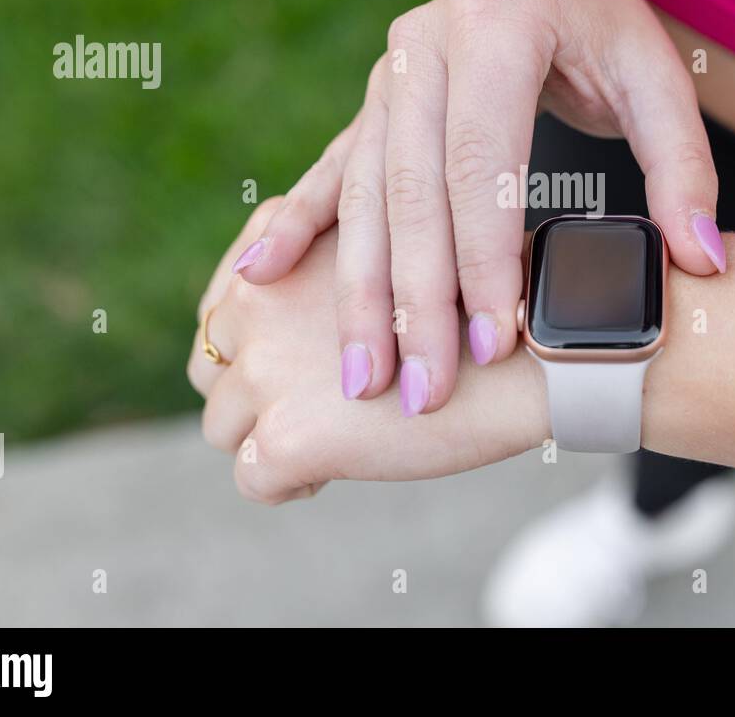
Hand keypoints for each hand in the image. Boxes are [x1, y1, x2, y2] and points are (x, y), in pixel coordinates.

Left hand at [188, 198, 549, 502]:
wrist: (523, 355)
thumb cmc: (467, 303)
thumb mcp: (376, 254)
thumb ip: (313, 271)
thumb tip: (258, 313)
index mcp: (279, 250)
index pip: (221, 310)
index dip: (252, 348)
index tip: (291, 367)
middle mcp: (258, 304)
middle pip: (211, 367)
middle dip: (252, 394)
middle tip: (315, 406)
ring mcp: (267, 371)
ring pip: (222, 425)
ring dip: (269, 438)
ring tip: (334, 437)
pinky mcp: (288, 435)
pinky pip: (253, 479)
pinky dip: (291, 484)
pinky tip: (337, 468)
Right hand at [229, 0, 724, 415]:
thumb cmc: (602, 27)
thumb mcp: (658, 78)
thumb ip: (684, 169)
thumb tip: (701, 266)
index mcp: (497, 32)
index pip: (481, 164)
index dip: (485, 258)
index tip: (494, 342)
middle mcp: (425, 49)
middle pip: (412, 193)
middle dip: (415, 301)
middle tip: (420, 391)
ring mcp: (387, 76)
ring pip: (364, 197)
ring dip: (359, 291)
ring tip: (360, 376)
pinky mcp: (370, 103)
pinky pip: (329, 170)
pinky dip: (295, 223)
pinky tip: (260, 274)